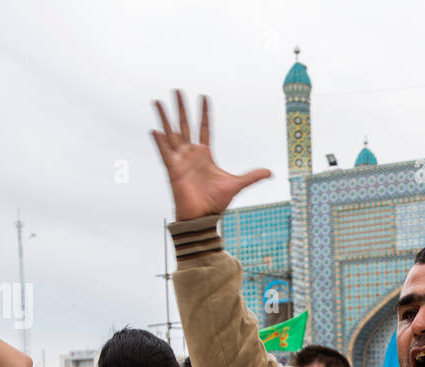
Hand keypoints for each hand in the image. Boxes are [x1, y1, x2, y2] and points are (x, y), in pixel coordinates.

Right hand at [151, 91, 271, 220]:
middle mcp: (191, 154)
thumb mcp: (237, 184)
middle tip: (177, 91)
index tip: (204, 97)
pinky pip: (164, 153)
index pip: (204, 128)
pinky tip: (153, 130)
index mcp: (205, 154)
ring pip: (171, 133)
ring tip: (157, 102)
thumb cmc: (216, 202)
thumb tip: (270, 172)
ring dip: (165, 118)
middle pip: (185, 125)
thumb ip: (252, 176)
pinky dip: (159, 142)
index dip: (205, 113)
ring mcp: (180, 160)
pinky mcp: (172, 169)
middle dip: (182, 108)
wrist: (203, 216)